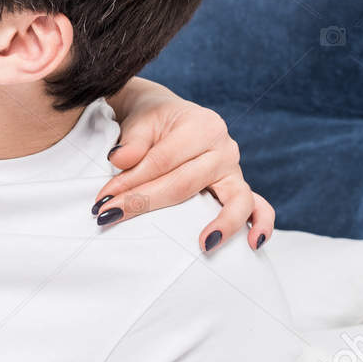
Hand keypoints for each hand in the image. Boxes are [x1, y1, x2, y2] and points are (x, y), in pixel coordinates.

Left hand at [97, 79, 273, 251]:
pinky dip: (260, 224)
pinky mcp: (238, 188)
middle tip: (111, 216)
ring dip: (221, 223)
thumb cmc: (153, 121)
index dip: (130, 182)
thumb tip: (119, 160)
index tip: (102, 200)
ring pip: (233, 199)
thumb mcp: (140, 121)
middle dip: (145, 203)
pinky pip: (258, 207)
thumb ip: (132, 141)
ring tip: (204, 244)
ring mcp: (235, 169)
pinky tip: (252, 243)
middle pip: (186, 184)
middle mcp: (224, 147)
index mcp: (202, 125)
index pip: (162, 161)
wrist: (169, 116)